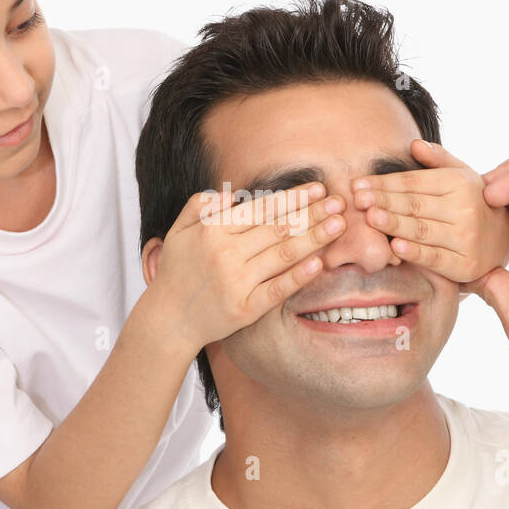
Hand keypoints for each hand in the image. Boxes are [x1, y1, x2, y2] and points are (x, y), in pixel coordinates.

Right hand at [144, 181, 346, 351]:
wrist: (168, 319)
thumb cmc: (176, 272)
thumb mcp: (178, 231)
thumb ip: (200, 205)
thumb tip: (232, 192)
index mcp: (212, 230)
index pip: (261, 208)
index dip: (292, 198)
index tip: (318, 189)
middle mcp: (225, 253)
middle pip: (278, 229)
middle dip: (312, 214)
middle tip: (340, 203)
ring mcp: (236, 282)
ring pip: (283, 255)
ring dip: (314, 238)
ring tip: (339, 226)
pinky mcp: (245, 309)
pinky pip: (277, 289)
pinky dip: (298, 276)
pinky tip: (319, 263)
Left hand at [350, 139, 508, 293]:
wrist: (505, 240)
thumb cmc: (473, 203)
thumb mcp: (462, 176)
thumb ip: (438, 160)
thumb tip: (414, 144)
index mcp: (460, 183)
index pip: (414, 183)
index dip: (384, 183)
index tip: (358, 185)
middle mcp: (465, 209)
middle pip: (414, 205)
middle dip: (383, 201)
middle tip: (357, 200)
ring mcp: (465, 238)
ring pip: (421, 230)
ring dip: (394, 224)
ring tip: (370, 217)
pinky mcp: (464, 265)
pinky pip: (435, 257)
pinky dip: (414, 252)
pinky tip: (395, 246)